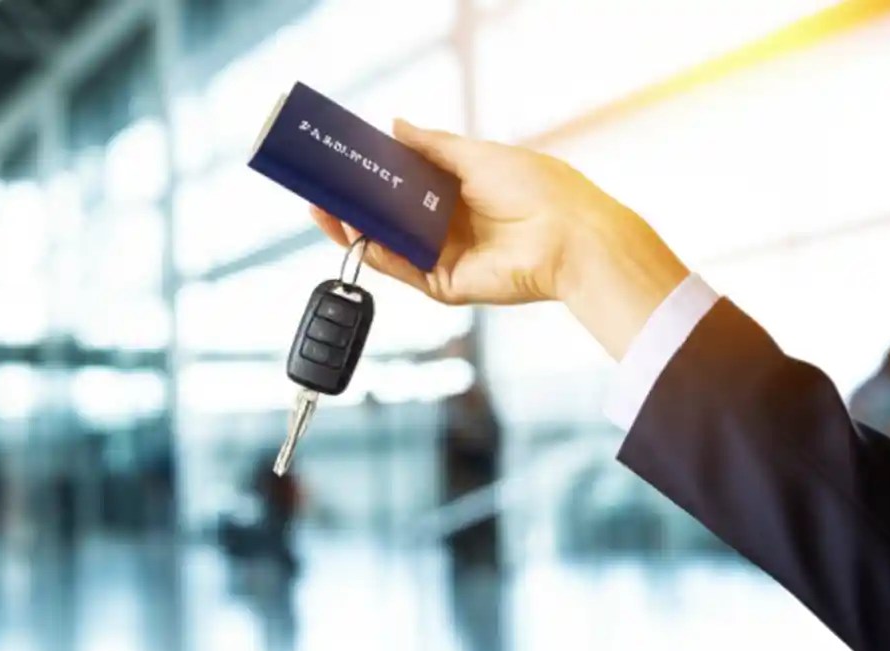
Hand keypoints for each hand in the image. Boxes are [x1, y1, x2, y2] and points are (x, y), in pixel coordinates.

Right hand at [310, 119, 690, 359]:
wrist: (569, 236)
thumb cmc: (539, 190)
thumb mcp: (476, 155)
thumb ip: (432, 145)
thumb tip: (395, 125)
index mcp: (457, 192)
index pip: (402, 186)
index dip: (371, 178)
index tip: (341, 165)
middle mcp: (449, 226)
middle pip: (388, 219)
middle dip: (352, 207)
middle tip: (319, 190)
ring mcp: (445, 257)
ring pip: (388, 247)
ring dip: (356, 231)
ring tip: (327, 211)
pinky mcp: (447, 285)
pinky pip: (404, 272)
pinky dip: (380, 257)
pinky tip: (360, 239)